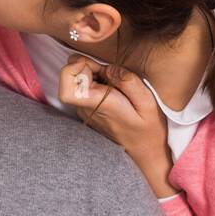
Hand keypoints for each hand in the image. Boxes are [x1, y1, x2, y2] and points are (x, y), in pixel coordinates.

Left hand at [57, 57, 174, 196]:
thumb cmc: (148, 128)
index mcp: (97, 104)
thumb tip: (108, 67)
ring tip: (116, 83)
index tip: (93, 65)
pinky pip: (84, 87)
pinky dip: (97, 80)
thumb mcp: (147, 101)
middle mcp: (85, 107)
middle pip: (70, 77)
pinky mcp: (87, 108)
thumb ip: (127, 81)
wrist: (144, 150)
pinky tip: (114, 89)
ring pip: (77, 80)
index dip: (72, 70)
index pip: (66, 89)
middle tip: (111, 72)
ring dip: (93, 72)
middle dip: (87, 65)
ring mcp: (84, 109)